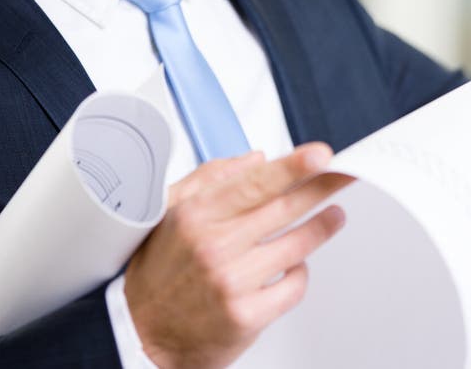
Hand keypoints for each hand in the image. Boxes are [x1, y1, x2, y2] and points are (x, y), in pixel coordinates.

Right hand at [124, 144, 349, 368]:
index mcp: (197, 214)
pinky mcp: (245, 316)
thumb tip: (257, 159)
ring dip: (322, 227)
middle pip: (284, 209)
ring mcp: (232, 282)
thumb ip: (213, 176)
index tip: (320, 156)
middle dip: (321, 188)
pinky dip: (300, 272)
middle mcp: (214, 246)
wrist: (144, 331)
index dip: (293, 167)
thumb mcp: (171, 209)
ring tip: (333, 216)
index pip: (255, 183)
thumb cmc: (160, 267)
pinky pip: (292, 286)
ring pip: (296, 247)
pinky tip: (297, 263)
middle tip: (342, 175)